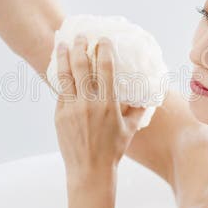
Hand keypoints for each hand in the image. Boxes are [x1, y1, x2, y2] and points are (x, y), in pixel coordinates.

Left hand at [54, 34, 145, 184]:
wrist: (90, 171)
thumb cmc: (113, 150)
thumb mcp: (130, 129)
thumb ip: (138, 110)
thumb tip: (148, 97)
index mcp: (108, 104)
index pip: (106, 69)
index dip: (104, 51)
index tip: (103, 40)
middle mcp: (88, 104)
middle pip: (82, 67)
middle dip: (80, 48)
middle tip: (80, 37)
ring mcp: (71, 109)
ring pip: (65, 76)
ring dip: (63, 57)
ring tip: (61, 45)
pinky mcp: (59, 115)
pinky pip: (60, 92)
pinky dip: (61, 79)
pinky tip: (60, 70)